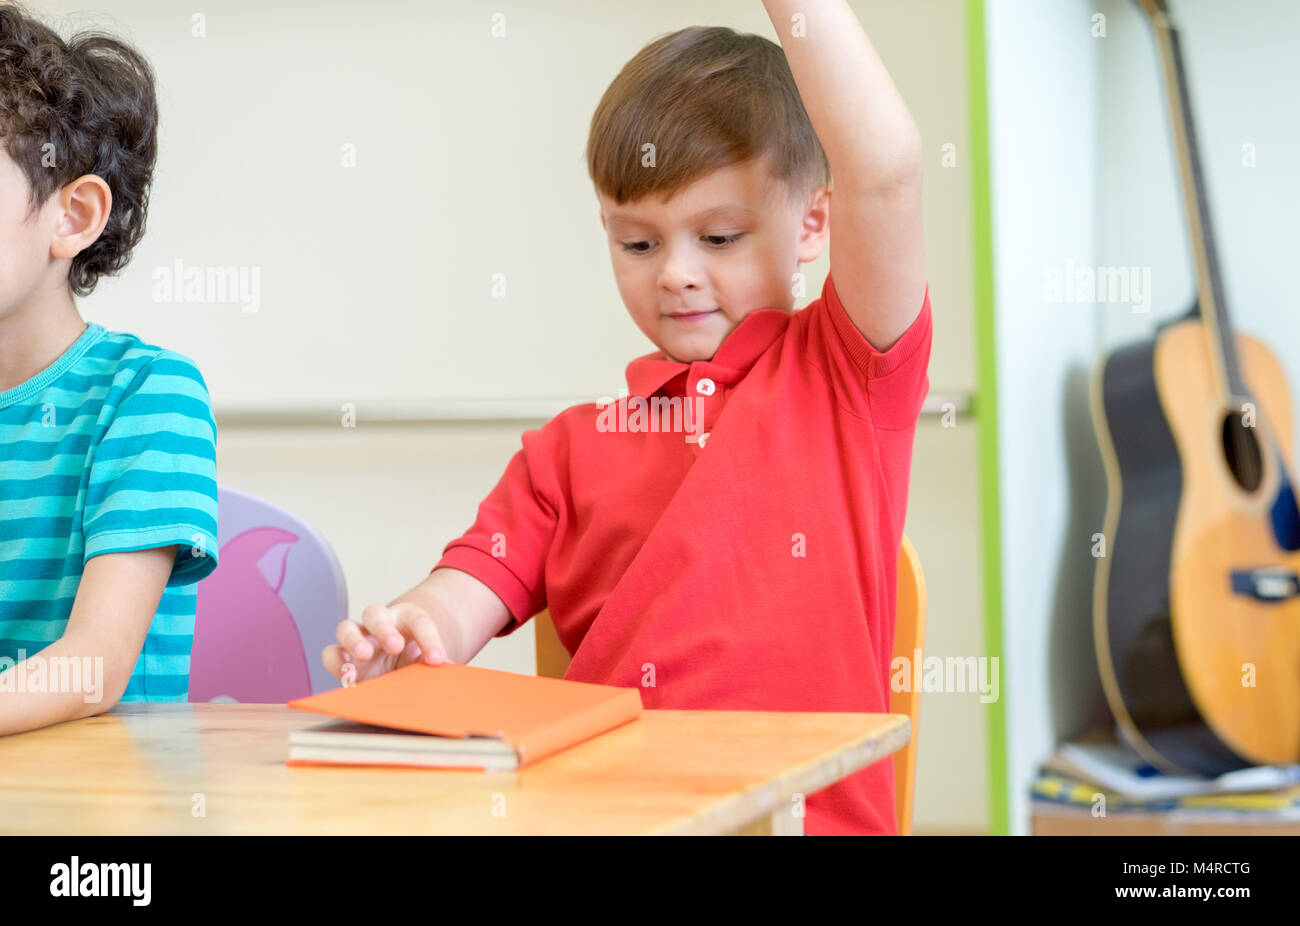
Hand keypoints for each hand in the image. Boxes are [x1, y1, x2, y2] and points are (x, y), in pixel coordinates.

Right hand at [322, 601, 452, 684]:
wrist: (402, 665)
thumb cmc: (417, 658)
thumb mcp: (428, 659)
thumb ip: (435, 663)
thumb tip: (449, 670)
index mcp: (407, 619)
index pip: (418, 621)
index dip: (429, 639)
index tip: (438, 660)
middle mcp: (379, 624)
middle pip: (374, 613)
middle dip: (384, 629)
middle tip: (395, 646)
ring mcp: (358, 639)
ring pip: (346, 628)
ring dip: (354, 641)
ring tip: (364, 656)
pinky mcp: (343, 658)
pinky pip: (331, 654)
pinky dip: (337, 663)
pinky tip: (348, 675)